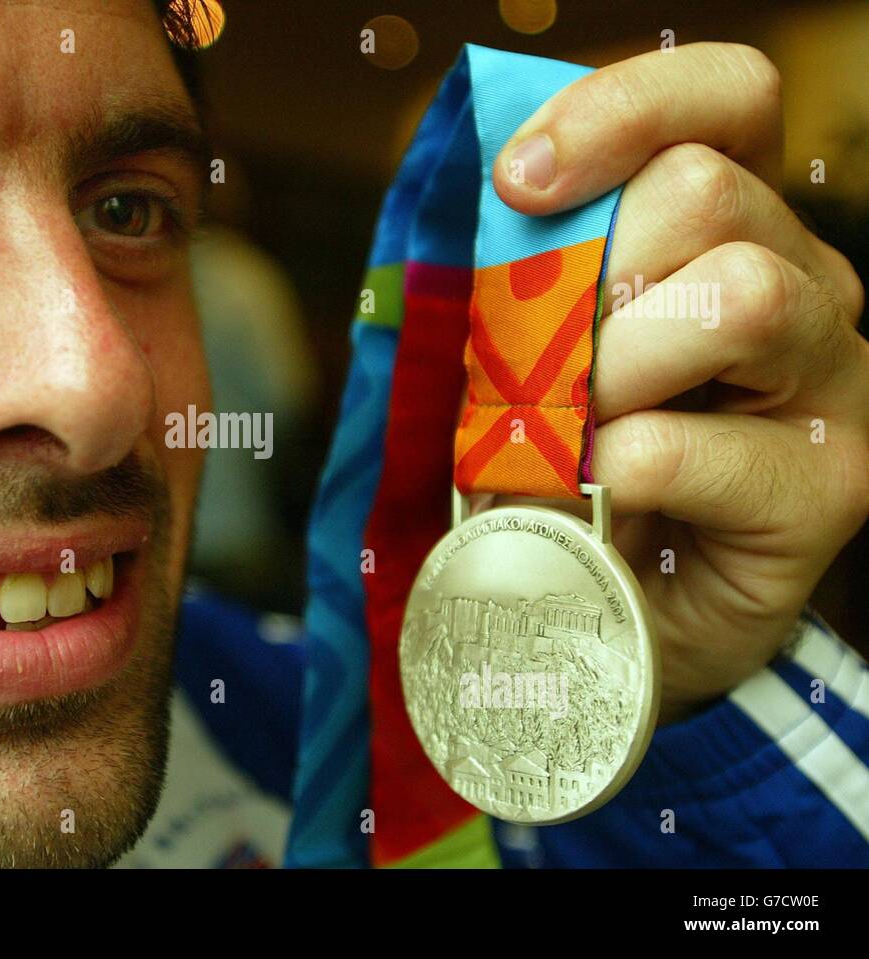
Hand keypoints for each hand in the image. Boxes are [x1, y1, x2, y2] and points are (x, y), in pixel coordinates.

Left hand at [491, 43, 868, 723]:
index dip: (621, 112)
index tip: (519, 183)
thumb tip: (505, 202)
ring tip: (571, 436)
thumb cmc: (564, 465)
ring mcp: (835, 380)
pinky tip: (596, 499)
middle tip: (542, 369)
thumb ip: (529, 274)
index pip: (727, 99)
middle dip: (587, 278)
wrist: (606, 607)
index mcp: (730, 228)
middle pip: (706, 192)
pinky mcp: (826, 487)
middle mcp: (804, 282)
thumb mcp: (527, 352)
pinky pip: (685, 445)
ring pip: (739, 294)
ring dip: (609, 370)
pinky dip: (605, 471)